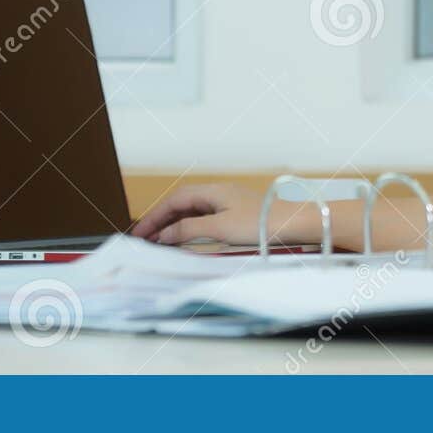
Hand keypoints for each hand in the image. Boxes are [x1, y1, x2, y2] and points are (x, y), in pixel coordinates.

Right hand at [130, 182, 286, 245]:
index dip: (155, 216)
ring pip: (192, 212)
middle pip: (181, 204)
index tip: (140, 232)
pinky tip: (184, 239)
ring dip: (174, 225)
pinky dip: (189, 227)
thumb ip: (189, 229)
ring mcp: (226, 203)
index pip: (175, 200)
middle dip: (161, 220)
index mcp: (212, 191)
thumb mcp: (219, 228)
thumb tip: (165, 233)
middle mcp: (217, 194)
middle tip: (144, 238)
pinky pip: (203, 219)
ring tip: (159, 241)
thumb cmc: (260, 223)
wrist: (291, 224)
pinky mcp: (233, 214)